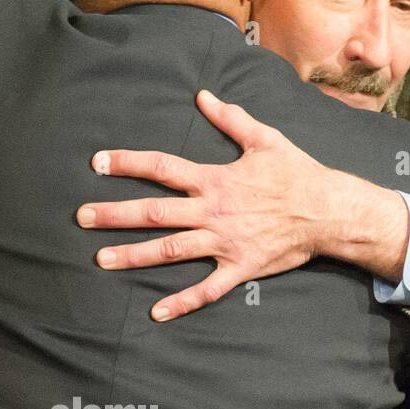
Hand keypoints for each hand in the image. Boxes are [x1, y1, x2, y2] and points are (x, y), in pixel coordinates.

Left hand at [78, 89, 408, 320]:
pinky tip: (155, 313)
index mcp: (215, 179)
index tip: (97, 163)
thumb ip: (230, 119)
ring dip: (134, 256)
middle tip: (81, 218)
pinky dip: (181, 302)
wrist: (329, 211)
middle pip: (154, 212)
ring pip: (170, 251)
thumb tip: (203, 96)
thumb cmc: (297, 173)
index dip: (127, 163)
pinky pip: (206, 289)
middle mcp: (212, 211)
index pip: (162, 168)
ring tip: (101, 260)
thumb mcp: (264, 139)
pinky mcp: (238, 268)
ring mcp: (224, 242)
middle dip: (115, 215)